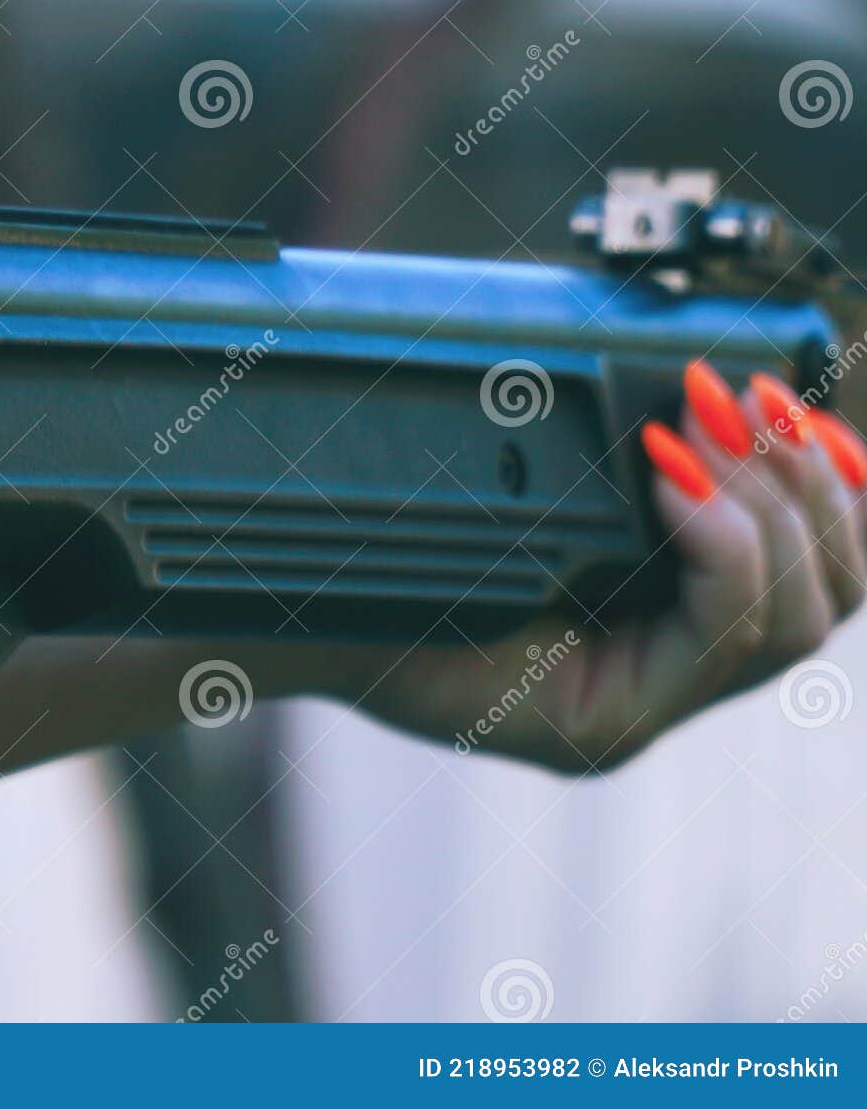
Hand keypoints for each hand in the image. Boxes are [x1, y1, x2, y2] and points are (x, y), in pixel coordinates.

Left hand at [320, 360, 865, 772]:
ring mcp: (632, 710)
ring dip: (770, 508)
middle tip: (750, 398)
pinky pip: (713, 647)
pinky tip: (672, 484)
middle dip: (808, 488)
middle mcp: (656, 671)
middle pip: (821, 600)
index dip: (831, 486)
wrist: (295, 591)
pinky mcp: (593, 730)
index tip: (796, 396)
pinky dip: (718, 550)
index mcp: (650, 611)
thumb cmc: (394, 522)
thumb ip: (612, 452)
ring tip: (707, 424)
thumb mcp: (528, 474)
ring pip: (784, 625)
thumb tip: (698, 378)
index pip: (805, 567)